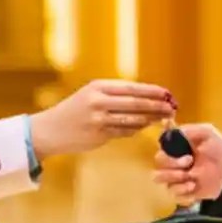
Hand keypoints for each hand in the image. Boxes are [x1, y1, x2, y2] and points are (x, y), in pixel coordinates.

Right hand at [30, 80, 172, 156]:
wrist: (50, 130)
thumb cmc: (75, 111)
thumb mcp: (91, 95)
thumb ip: (115, 95)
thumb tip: (146, 98)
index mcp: (98, 87)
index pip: (132, 87)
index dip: (151, 91)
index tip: (166, 93)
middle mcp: (98, 101)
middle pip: (135, 103)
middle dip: (156, 106)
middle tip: (171, 108)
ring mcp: (98, 119)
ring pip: (132, 119)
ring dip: (150, 119)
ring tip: (162, 118)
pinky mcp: (99, 135)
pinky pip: (124, 132)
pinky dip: (136, 130)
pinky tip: (144, 128)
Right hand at [152, 123, 221, 204]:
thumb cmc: (217, 149)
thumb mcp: (208, 133)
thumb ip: (191, 129)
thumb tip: (171, 127)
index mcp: (176, 147)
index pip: (161, 146)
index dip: (164, 147)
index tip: (175, 146)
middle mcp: (172, 162)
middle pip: (158, 163)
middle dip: (172, 163)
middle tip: (189, 161)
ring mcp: (175, 178)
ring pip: (159, 179)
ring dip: (173, 177)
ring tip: (190, 177)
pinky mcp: (181, 192)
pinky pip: (173, 194)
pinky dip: (182, 191)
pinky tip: (193, 186)